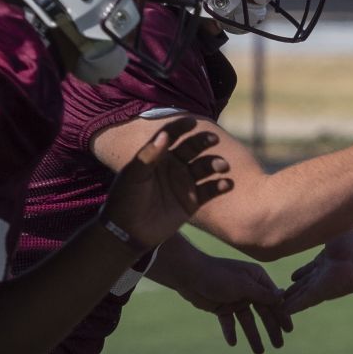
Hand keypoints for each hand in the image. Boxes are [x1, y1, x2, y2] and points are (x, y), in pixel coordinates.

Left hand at [102, 116, 230, 247]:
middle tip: (214, 139)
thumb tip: (165, 135)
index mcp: (157, 155)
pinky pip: (210, 190)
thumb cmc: (126, 199)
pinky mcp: (192, 201)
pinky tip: (227, 184)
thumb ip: (149, 155)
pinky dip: (220, 186)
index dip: (181, 127)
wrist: (128, 231)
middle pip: (192, 148)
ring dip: (215, 163)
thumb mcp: (134, 175)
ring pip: (204, 167)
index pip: (172, 135)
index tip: (192, 121)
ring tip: (222, 165)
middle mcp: (173, 166)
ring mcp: (184, 183)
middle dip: (203, 142)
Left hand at [173, 255, 290, 353]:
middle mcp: (248, 289)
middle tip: (278, 345)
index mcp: (257, 279)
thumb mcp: (243, 286)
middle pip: (263, 312)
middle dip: (270, 329)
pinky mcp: (221, 307)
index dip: (282, 315)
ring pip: (247, 320)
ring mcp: (235, 298)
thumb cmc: (218, 275)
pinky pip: (229, 322)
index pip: (274, 299)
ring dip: (253, 335)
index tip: (289, 330)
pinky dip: (231, 331)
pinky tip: (233, 342)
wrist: (189, 274)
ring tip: (259, 351)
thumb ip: (263, 294)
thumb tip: (283, 296)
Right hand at [284, 230, 352, 315]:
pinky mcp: (318, 293)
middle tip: (281, 295)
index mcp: (326, 261)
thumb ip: (321, 229)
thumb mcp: (332, 232)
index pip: (309, 269)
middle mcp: (322, 275)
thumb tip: (315, 215)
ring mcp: (320, 285)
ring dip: (289, 300)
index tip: (293, 278)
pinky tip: (283, 311)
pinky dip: (292, 307)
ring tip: (279, 307)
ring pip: (300, 295)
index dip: (301, 273)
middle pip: (303, 284)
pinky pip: (302, 301)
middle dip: (293, 290)